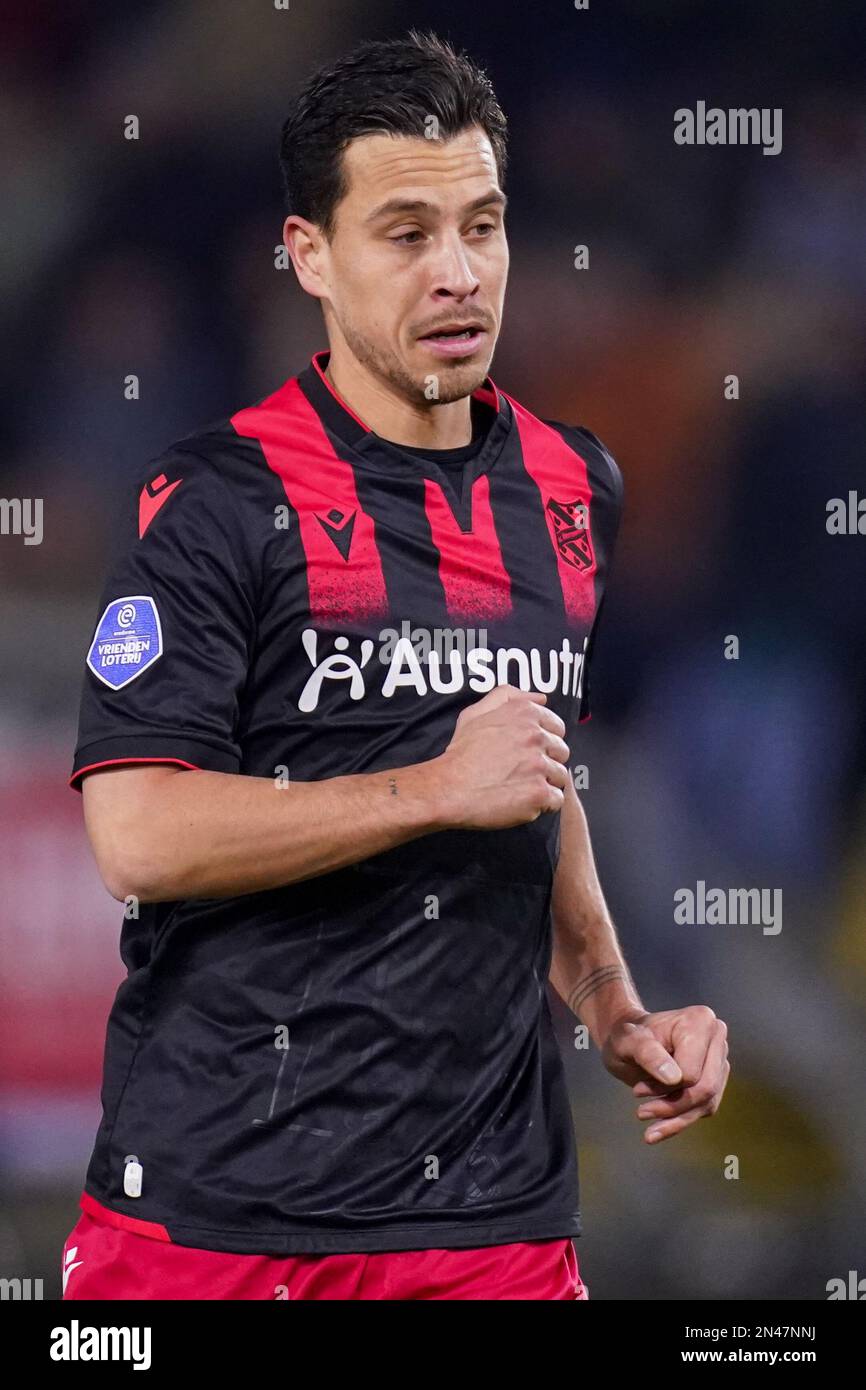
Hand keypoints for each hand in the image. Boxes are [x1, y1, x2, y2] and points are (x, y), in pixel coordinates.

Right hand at [435, 684, 570, 829]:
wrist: (448, 788)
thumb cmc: (461, 754)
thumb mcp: (475, 714)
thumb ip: (506, 697)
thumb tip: (540, 697)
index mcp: (525, 714)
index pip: (557, 727)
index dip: (544, 742)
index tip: (526, 753)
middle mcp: (536, 736)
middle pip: (561, 752)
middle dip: (546, 762)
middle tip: (520, 772)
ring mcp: (539, 765)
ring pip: (560, 776)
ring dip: (544, 784)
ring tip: (519, 787)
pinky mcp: (539, 793)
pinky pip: (556, 800)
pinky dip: (542, 805)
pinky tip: (521, 801)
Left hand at [601, 1005, 729, 1143]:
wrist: (628, 1040)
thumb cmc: (627, 1036)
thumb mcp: (628, 1042)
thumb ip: (648, 1054)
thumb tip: (674, 1078)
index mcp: (699, 1021)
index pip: (691, 1072)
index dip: (664, 1087)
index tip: (638, 1091)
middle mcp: (716, 1037)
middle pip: (705, 1088)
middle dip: (673, 1107)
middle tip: (642, 1114)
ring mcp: (718, 1058)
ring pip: (707, 1102)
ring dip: (677, 1119)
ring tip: (650, 1131)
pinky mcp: (716, 1077)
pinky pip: (705, 1106)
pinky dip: (682, 1120)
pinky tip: (660, 1129)